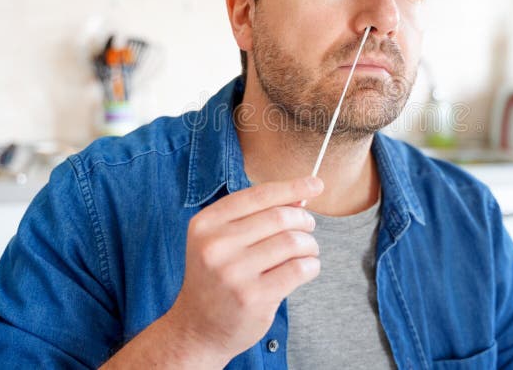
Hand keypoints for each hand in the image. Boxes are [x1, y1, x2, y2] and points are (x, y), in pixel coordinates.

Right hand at [165, 175, 323, 364]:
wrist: (197, 328)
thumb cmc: (217, 277)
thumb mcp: (223, 240)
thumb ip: (257, 215)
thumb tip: (300, 196)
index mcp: (206, 223)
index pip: (258, 195)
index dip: (292, 187)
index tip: (315, 183)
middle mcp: (216, 245)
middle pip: (280, 216)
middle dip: (304, 220)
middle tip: (308, 228)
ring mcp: (233, 272)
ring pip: (293, 242)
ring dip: (310, 244)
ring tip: (307, 251)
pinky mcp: (253, 297)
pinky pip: (299, 269)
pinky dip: (311, 265)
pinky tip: (306, 269)